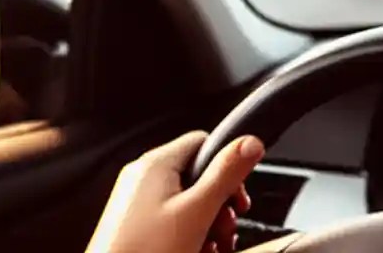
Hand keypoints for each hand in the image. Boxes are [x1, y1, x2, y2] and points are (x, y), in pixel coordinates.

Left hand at [86, 131, 263, 252]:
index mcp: (155, 165)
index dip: (227, 167)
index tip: (238, 198)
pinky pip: (169, 221)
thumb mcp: (197, 211)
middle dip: (219, 205)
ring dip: (207, 225)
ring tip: (212, 248)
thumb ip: (225, 174)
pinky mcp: (132, 227)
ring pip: (185, 203)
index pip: (203, 143)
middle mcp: (142, 179)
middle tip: (226, 230)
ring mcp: (135, 204)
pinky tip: (196, 252)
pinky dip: (187, 235)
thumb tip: (250, 141)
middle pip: (197, 177)